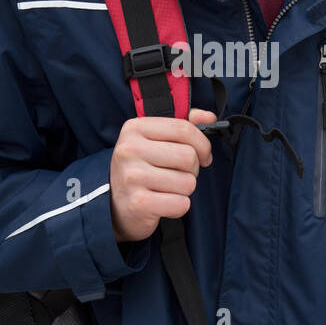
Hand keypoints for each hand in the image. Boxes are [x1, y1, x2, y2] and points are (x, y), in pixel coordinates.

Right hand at [109, 108, 217, 243]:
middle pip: (188, 156)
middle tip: (178, 174)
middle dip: (192, 169)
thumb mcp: (154, 141)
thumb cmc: (140, 169)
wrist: (116, 206)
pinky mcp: (139, 203)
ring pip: (188, 182)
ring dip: (184, 189)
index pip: (183, 129)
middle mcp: (129, 150)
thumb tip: (209, 118)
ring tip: (167, 189)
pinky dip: (178, 206)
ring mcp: (132, 177)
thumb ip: (182, 126)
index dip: (202, 144)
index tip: (203, 155)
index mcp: (134, 129)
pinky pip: (181, 204)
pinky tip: (163, 203)